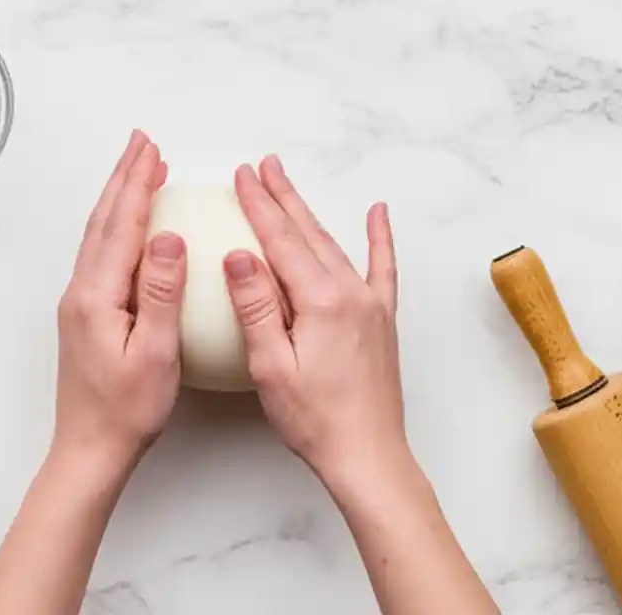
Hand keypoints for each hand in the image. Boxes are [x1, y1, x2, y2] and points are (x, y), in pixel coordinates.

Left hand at [54, 130, 185, 467]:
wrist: (90, 449)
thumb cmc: (127, 411)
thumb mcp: (156, 353)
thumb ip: (162, 293)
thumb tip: (169, 238)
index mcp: (97, 296)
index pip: (121, 226)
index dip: (137, 184)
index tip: (151, 151)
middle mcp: (81, 293)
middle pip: (104, 221)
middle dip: (124, 179)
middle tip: (143, 144)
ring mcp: (79, 303)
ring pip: (99, 236)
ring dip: (119, 199)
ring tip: (138, 171)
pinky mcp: (85, 315)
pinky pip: (101, 255)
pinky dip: (117, 228)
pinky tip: (133, 228)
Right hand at [223, 155, 404, 486]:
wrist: (367, 454)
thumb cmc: (316, 420)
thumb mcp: (271, 366)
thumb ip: (256, 306)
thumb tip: (239, 255)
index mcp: (320, 302)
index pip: (281, 241)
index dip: (259, 205)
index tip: (241, 177)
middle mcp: (350, 294)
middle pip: (308, 233)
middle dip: (282, 198)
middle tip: (261, 167)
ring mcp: (370, 305)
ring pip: (334, 245)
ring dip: (309, 214)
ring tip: (289, 186)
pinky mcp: (382, 320)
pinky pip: (382, 268)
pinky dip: (379, 239)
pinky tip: (378, 214)